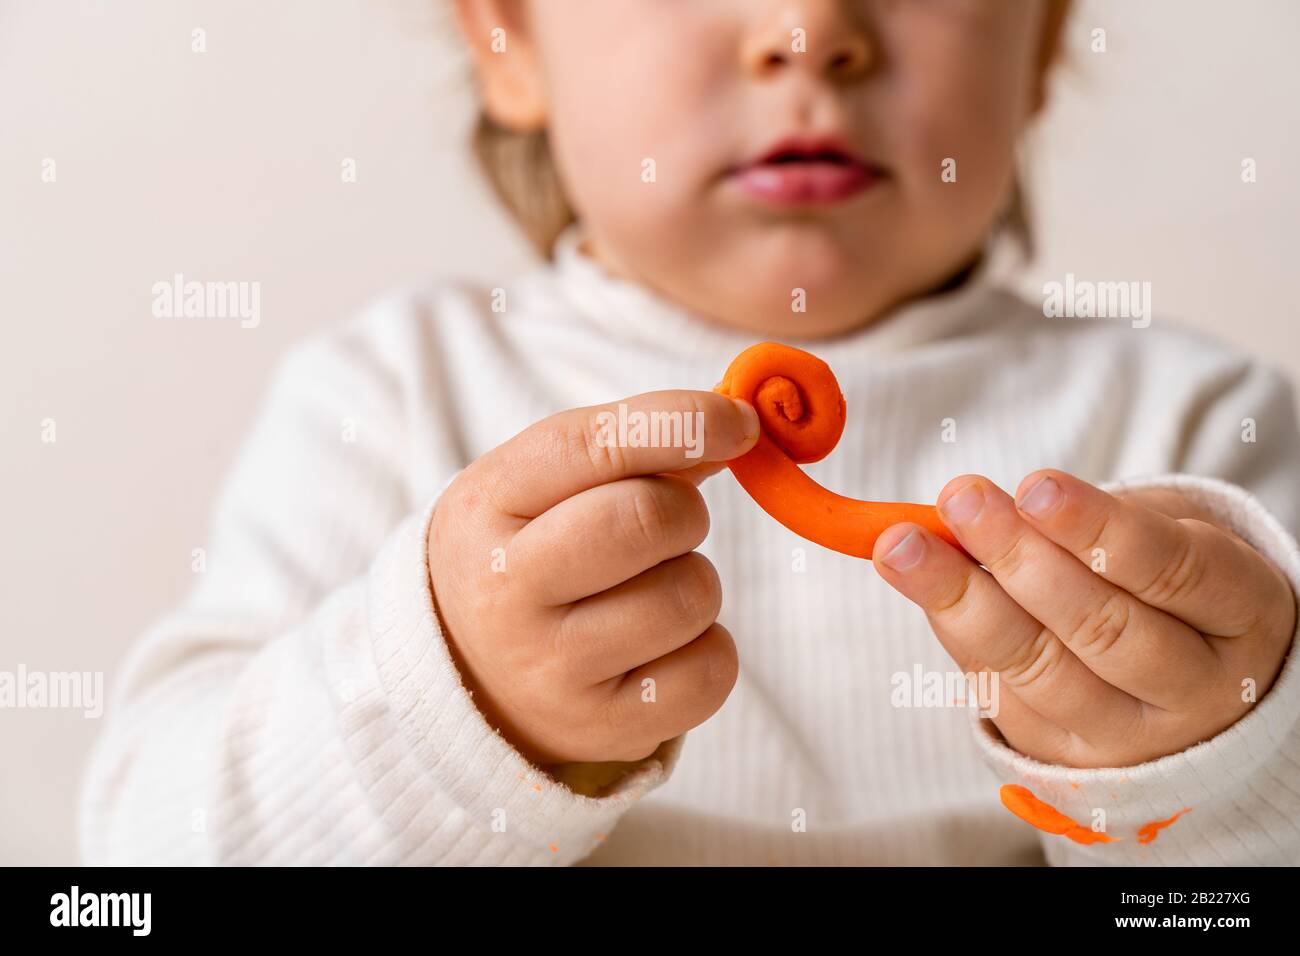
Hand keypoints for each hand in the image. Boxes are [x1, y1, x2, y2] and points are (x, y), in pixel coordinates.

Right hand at [429, 390, 758, 767]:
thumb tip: (737, 424)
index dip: (684, 423)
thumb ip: (629, 446)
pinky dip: (708, 648)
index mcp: (488, 506)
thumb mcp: (543, 485)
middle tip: (669, 525)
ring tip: (647, 590)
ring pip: (691, 594)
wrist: (469, 673)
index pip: (595, 446)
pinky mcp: (603, 728)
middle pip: (650, 519)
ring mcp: (552, 669)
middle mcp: (507, 591)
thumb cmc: (530, 551)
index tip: (740, 420)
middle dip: (685, 511)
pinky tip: (662, 645)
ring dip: (695, 581)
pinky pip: (713, 669)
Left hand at [872, 470, 1295, 766]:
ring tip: (905, 546)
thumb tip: (985, 504)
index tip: (1033, 485)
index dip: (1099, 529)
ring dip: (964, 602)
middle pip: (1103, 628)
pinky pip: (1003, 695)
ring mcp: (1132, 736)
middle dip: (1020, 560)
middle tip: (960, 500)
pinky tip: (921, 587)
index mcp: (1242, 613)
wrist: (1190, 685)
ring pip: (1044, 672)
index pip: (1173, 570)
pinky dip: (957, 635)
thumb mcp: (1165, 535)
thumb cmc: (1167, 581)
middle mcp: (1197, 688)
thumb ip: (1092, 523)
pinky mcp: (1068, 758)